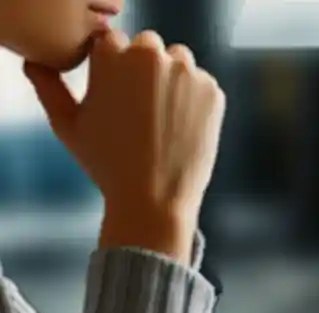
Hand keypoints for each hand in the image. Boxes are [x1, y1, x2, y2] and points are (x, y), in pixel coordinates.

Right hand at [25, 30, 225, 264]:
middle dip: (142, 67)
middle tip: (138, 108)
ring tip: (160, 116)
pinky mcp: (212, 90)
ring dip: (171, 76)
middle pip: (147, 45)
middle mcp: (150, 56)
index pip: (112, 40)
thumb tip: (38, 65)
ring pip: (178, 59)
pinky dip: (194, 98)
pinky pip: (202, 82)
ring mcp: (185, 72)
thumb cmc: (106, 163)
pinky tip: (181, 126)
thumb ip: (50, 87)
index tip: (115, 93)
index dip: (112, 66)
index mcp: (111, 56)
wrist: (153, 198)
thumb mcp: (68, 125)